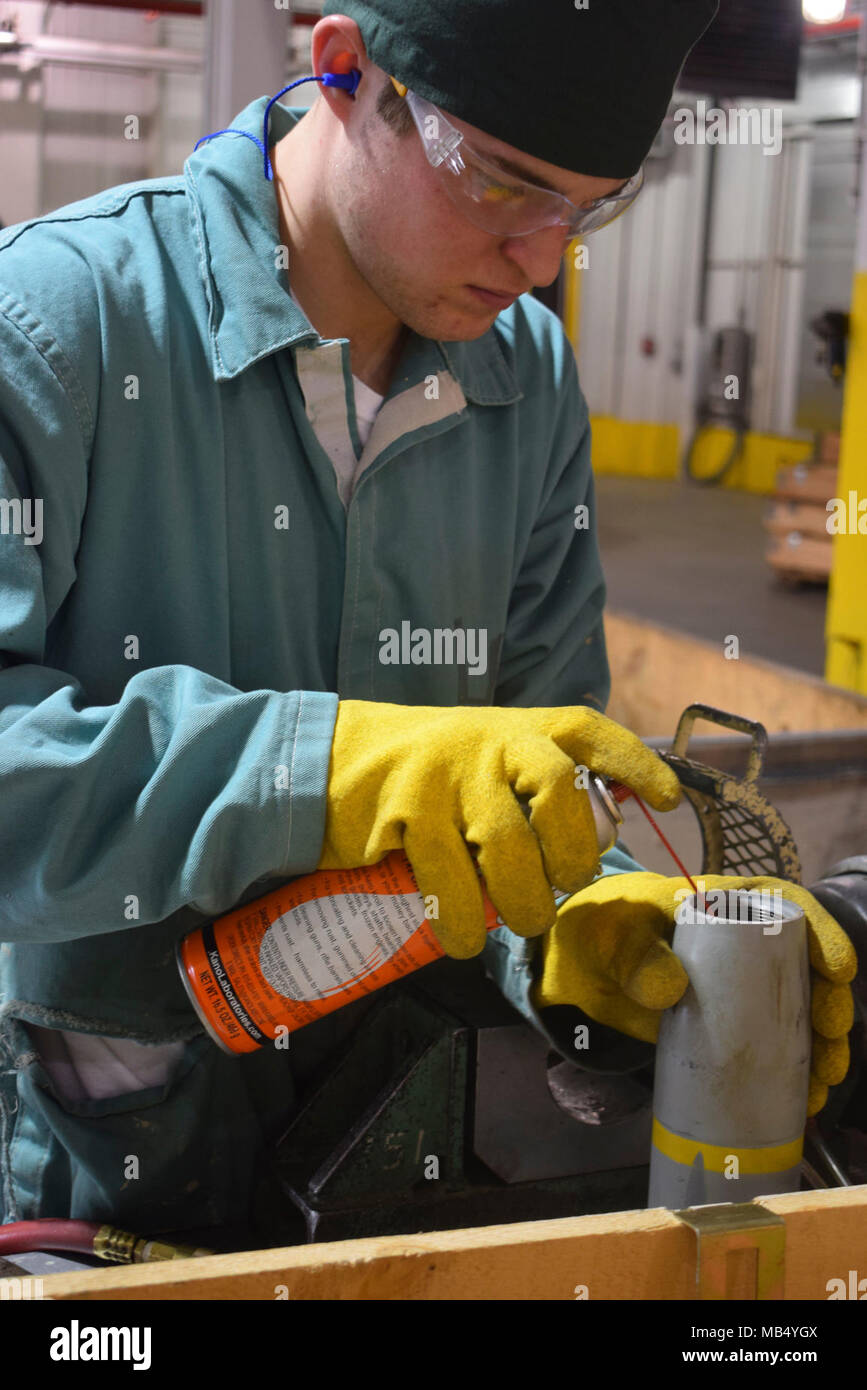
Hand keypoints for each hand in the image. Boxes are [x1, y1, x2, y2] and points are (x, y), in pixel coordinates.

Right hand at [317, 701, 680, 957]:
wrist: (332, 756)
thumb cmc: (427, 773)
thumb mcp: (486, 760)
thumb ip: (533, 789)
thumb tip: (596, 838)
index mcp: (520, 730)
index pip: (588, 732)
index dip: (633, 763)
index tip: (669, 800)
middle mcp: (489, 743)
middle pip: (557, 791)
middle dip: (572, 854)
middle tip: (566, 887)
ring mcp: (446, 774)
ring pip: (507, 844)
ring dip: (522, 900)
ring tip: (521, 920)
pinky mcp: (405, 810)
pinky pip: (449, 879)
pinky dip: (463, 922)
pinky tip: (462, 936)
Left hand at [532, 872, 856, 1115]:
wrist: (576, 969)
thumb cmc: (601, 931)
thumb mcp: (613, 934)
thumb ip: (635, 956)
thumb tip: (669, 989)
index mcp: (723, 903)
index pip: (786, 905)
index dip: (822, 933)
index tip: (838, 969)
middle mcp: (744, 943)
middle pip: (804, 966)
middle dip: (828, 1001)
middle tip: (831, 1035)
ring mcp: (740, 987)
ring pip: (797, 1010)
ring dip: (821, 1044)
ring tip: (827, 1078)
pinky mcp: (730, 1025)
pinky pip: (773, 1045)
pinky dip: (795, 1071)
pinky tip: (807, 1098)